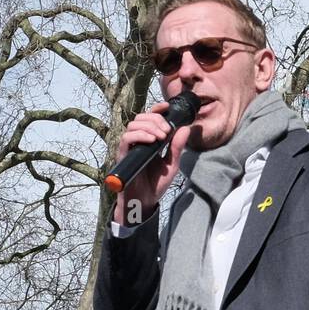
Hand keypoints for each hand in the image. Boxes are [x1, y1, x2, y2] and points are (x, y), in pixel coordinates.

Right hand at [111, 101, 191, 223]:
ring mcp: (129, 148)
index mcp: (149, 140)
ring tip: (161, 137)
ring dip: (149, 127)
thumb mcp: (172, 165)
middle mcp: (137, 141)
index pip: (149, 118)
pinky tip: (151, 141)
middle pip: (141, 117)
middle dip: (156, 120)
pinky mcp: (123, 155)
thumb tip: (185, 128)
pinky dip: (140, 135)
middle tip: (167, 131)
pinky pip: (126, 138)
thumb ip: (177, 147)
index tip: (167, 107)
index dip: (157, 109)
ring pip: (133, 124)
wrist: (145, 202)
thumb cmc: (155, 184)